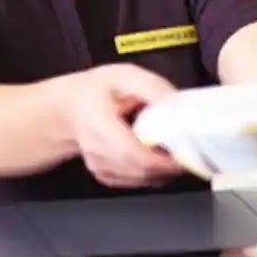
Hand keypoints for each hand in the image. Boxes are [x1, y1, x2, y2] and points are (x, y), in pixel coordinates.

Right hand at [63, 64, 185, 187]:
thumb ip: (151, 88)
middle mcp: (97, 152)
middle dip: (170, 163)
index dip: (162, 158)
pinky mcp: (106, 176)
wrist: (69, 109)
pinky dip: (154, 172)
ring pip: (142, 178)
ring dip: (164, 167)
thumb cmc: (97, 90)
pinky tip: (157, 155)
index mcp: (98, 125)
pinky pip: (138, 180)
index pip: (132, 153)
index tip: (185, 151)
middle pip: (141, 169)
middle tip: (187, 147)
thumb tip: (177, 103)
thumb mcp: (124, 75)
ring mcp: (100, 168)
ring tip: (174, 147)